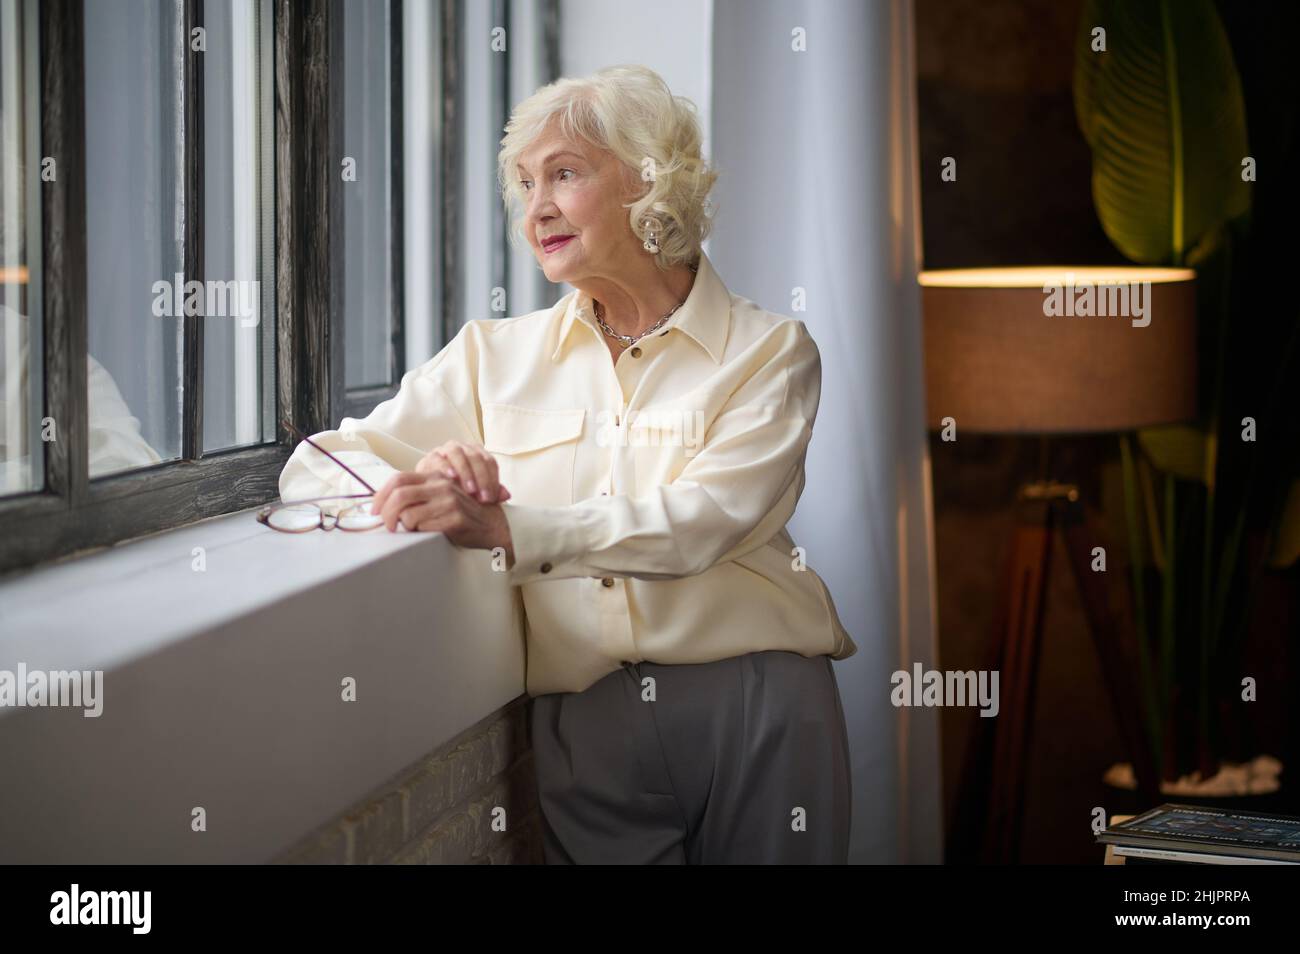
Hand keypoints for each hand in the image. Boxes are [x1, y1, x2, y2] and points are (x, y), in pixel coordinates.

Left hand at [369, 471, 513, 562]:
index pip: (398, 479)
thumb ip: (418, 494)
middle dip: (386, 514)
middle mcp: (441, 485)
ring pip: (409, 514)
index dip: (380, 496)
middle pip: (399, 495)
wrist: (494, 526)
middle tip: (387, 526)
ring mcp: (449, 502)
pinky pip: (424, 527)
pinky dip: (420, 533)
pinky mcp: (455, 519)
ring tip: (414, 530)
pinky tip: (430, 534)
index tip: (374, 511)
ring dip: (405, 526)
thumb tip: (383, 504)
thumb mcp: (440, 496)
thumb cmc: (462, 513)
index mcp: (435, 477)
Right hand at [415, 440, 510, 503]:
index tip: (493, 499)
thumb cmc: (458, 490)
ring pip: (458, 453)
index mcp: (477, 453)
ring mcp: (446, 450)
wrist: (432, 491)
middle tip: (483, 498)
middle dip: (481, 478)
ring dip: (466, 471)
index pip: (490, 462)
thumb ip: (492, 492)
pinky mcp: (431, 457)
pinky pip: (439, 458)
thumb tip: (506, 495)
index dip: (493, 480)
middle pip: (476, 457)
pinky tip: (451, 478)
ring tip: (470, 490)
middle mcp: (463, 448)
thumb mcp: (477, 493)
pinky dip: (445, 467)